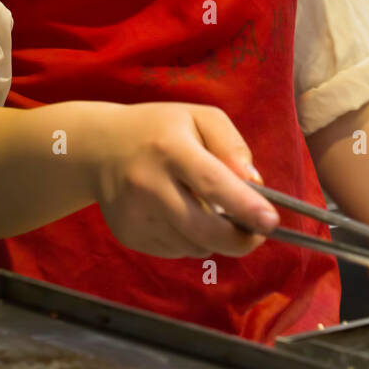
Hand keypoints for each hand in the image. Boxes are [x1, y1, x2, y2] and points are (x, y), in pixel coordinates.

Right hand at [90, 102, 280, 258]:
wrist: (98, 148)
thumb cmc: (160, 129)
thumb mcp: (199, 117)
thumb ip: (231, 146)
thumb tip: (254, 185)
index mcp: (170, 149)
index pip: (212, 183)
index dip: (245, 206)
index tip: (270, 221)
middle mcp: (149, 185)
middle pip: (203, 230)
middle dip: (239, 240)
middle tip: (256, 234)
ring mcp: (136, 215)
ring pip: (194, 245)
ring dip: (213, 237)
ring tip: (204, 207)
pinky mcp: (129, 236)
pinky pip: (176, 251)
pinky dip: (189, 239)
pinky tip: (179, 213)